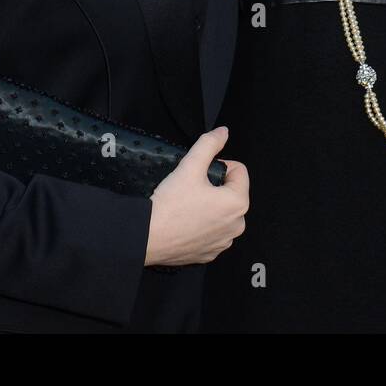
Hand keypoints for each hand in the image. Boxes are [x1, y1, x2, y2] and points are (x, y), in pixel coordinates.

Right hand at [144, 126, 247, 266]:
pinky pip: (212, 232)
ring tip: (187, 205)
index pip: (239, 171)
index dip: (219, 166)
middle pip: (232, 192)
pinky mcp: (210, 254)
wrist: (146, 237)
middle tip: (192, 188)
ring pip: (222, 213)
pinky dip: (202, 225)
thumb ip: (209, 144)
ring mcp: (224, 242)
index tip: (200, 172)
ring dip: (210, 206)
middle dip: (215, 187)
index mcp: (238, 203)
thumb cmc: (169, 204)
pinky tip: (186, 222)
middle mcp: (237, 225)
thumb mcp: (190, 166)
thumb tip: (223, 132)